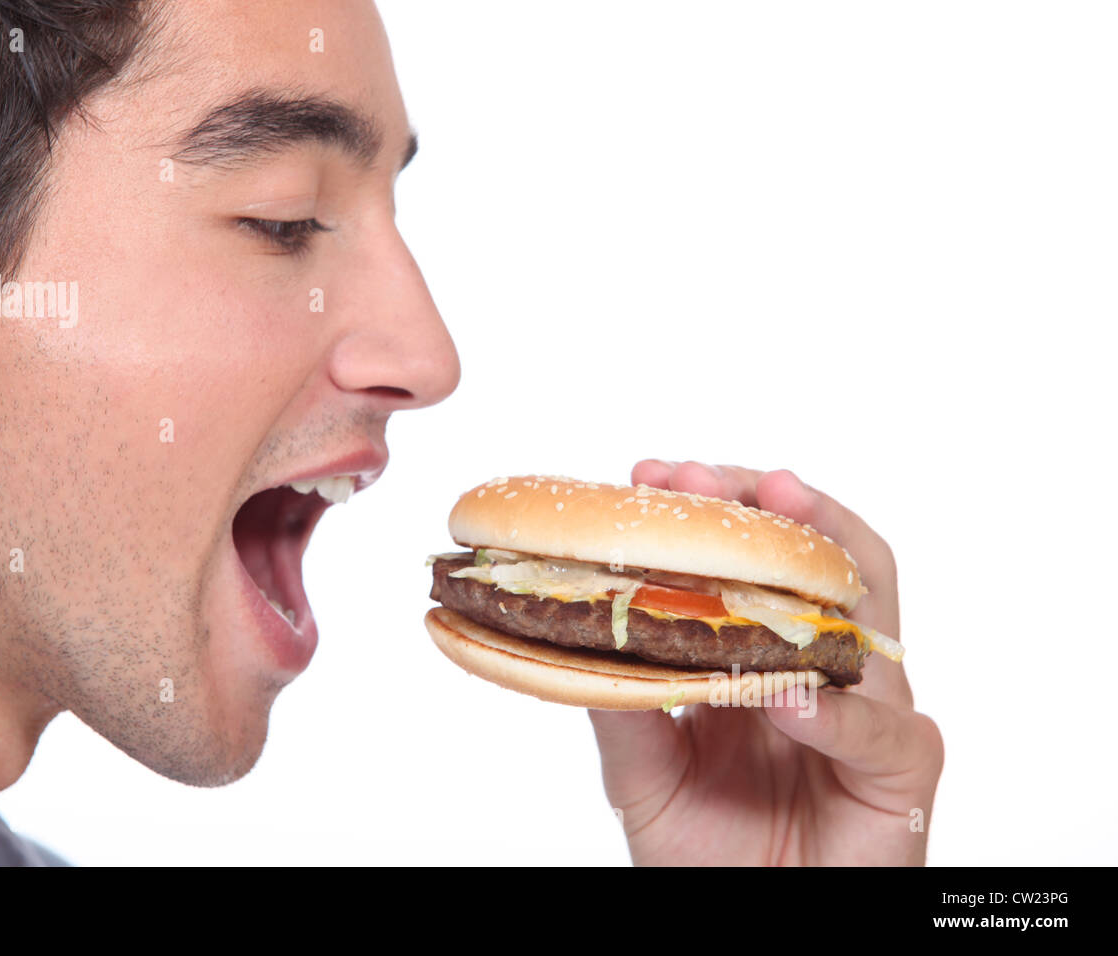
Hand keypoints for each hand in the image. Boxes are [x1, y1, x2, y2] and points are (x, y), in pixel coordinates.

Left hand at [589, 460, 942, 864]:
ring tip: (773, 514)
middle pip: (822, 560)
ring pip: (871, 615)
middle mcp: (826, 671)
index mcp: (769, 657)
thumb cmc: (708, 855)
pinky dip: (832, 711)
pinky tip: (786, 694)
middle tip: (698, 476)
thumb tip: (571, 635)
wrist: (754, 930)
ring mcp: (870, 715)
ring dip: (819, 556)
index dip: (715, 508)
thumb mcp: (644, 774)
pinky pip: (878, 731)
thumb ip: (621, 708)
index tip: (649, 476)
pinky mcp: (902, 775)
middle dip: (768, 502)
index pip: (760, 558)